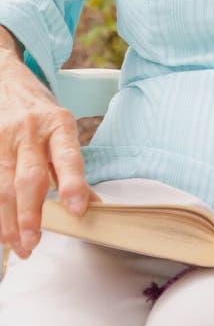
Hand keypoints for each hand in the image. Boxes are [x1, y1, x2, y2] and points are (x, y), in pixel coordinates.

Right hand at [0, 49, 95, 258]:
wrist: (7, 81)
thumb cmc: (41, 113)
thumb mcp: (63, 132)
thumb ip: (72, 169)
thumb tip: (94, 205)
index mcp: (59, 124)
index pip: (67, 157)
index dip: (73, 184)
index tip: (78, 209)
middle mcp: (31, 130)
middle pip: (29, 178)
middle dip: (30, 214)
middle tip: (34, 242)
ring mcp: (4, 137)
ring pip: (3, 185)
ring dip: (8, 220)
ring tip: (18, 244)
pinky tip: (1, 230)